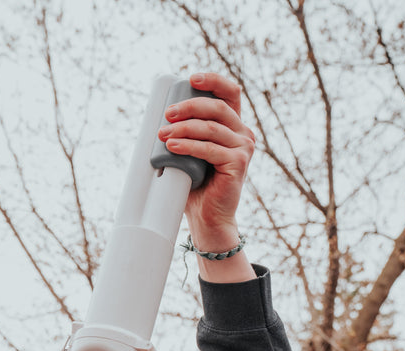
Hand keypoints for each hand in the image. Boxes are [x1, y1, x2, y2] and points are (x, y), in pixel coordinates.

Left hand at [157, 72, 255, 280]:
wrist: (208, 219)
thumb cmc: (196, 186)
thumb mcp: (191, 152)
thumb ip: (188, 132)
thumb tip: (160, 114)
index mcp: (234, 127)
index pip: (230, 93)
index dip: (213, 80)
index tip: (191, 78)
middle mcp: (243, 134)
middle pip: (218, 107)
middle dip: (190, 106)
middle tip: (167, 114)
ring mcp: (244, 148)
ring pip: (211, 128)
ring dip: (183, 129)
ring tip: (162, 135)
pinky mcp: (238, 164)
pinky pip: (210, 149)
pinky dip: (188, 146)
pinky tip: (171, 147)